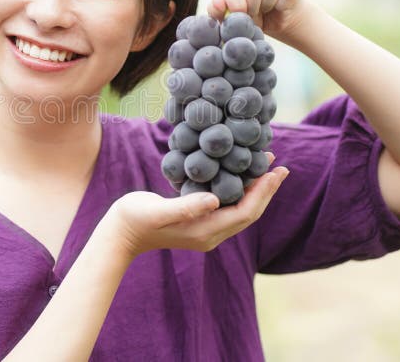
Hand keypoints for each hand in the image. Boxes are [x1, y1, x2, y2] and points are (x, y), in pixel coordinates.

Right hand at [103, 156, 289, 258]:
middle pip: (249, 212)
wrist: (119, 235)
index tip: (275, 169)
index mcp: (205, 231)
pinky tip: (239, 175)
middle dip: (266, 189)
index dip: (263, 191)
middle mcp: (210, 234)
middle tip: (280, 165)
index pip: (245, 212)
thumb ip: (185, 207)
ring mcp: (205, 230)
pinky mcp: (198, 223)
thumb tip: (215, 200)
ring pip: (240, 210)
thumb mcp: (156, 211)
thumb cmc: (134, 219)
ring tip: (266, 167)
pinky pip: (228, 207)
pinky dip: (240, 190)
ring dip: (255, 190)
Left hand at [207, 0, 305, 38]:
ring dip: (267, 5)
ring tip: (262, 7)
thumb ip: (216, 10)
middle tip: (251, 12)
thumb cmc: (243, 12)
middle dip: (252, 7)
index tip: (239, 14)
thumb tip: (218, 2)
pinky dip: (282, 5)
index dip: (235, 2)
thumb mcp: (225, 15)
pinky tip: (276, 3)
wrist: (271, 15)